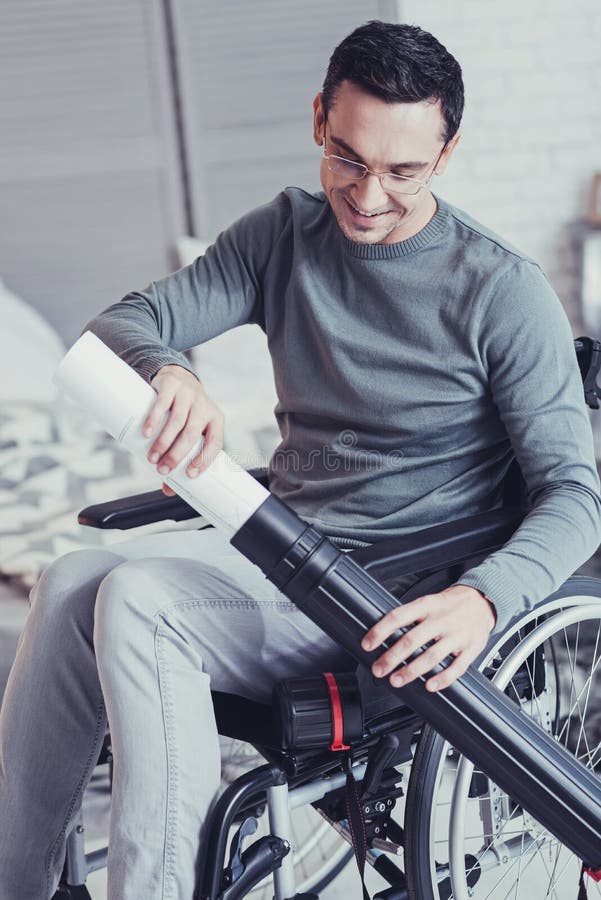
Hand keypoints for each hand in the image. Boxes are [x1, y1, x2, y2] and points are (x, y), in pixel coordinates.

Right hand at [144, 365, 224, 495]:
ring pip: (177, 421)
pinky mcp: (171, 385)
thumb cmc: (185, 412)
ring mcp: (188, 395)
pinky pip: (162, 404)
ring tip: (152, 457)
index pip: (215, 443)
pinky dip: (154, 420)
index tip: (190, 475)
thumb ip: (180, 457)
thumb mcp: (189, 431)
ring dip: (163, 442)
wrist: (178, 377)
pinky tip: (147, 433)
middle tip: (162, 470)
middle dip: (176, 455)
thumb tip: (169, 490)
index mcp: (215, 420)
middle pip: (192, 434)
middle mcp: (204, 407)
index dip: (204, 460)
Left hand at [360, 585, 495, 692]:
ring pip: (432, 655)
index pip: (398, 616)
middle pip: (412, 639)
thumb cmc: (449, 605)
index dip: (380, 631)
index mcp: (427, 605)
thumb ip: (409, 616)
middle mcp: (442, 619)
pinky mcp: (472, 648)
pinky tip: (429, 685)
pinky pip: (457, 667)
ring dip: (412, 670)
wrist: (482, 602)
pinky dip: (442, 679)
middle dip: (392, 657)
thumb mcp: (428, 602)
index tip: (367, 644)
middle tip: (378, 669)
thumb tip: (383, 633)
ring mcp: (458, 634)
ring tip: (396, 680)